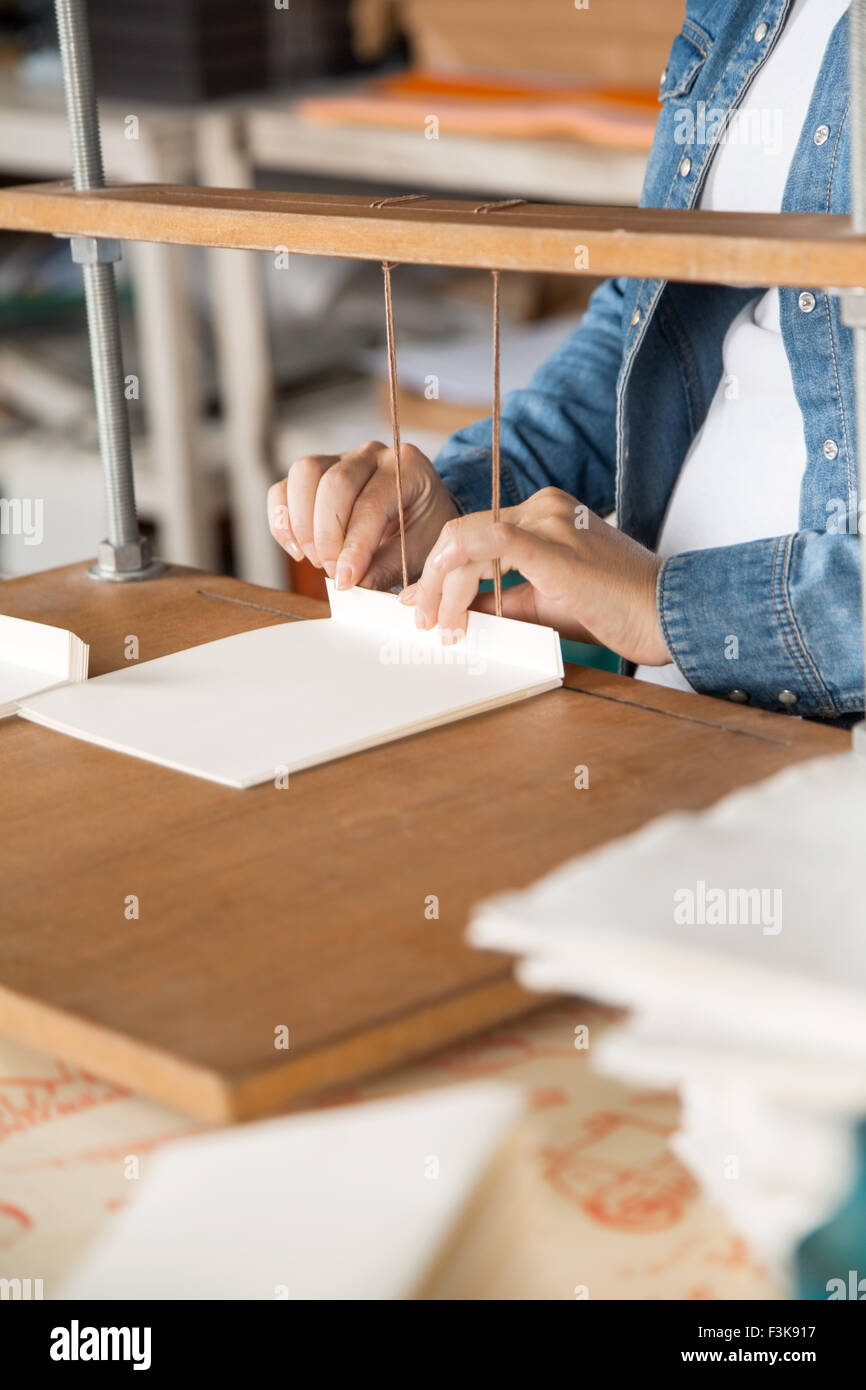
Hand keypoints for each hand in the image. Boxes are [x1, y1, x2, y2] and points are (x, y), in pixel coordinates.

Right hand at [266, 440, 459, 590]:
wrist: (418, 515)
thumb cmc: (421, 532)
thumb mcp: (418, 553)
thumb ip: (387, 568)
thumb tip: (355, 584)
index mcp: (408, 467)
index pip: (371, 504)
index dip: (354, 545)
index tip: (345, 579)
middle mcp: (372, 455)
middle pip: (334, 483)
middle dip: (326, 536)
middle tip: (333, 571)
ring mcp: (340, 458)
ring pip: (304, 474)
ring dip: (302, 524)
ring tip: (317, 559)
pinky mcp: (314, 473)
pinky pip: (284, 487)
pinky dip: (282, 519)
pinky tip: (296, 549)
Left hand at [401, 488, 669, 666]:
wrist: (668, 614)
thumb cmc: (619, 610)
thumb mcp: (546, 602)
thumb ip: (502, 600)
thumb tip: (459, 611)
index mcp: (546, 514)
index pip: (476, 534)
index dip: (442, 570)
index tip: (425, 604)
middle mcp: (545, 507)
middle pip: (463, 535)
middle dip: (433, 581)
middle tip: (421, 620)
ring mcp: (549, 520)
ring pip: (467, 541)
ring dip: (442, 587)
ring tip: (438, 625)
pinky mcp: (552, 544)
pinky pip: (487, 544)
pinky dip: (459, 577)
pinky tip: (451, 609)